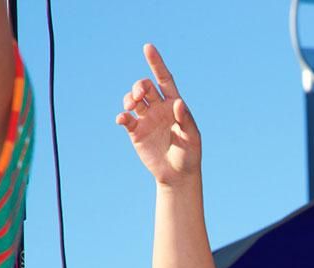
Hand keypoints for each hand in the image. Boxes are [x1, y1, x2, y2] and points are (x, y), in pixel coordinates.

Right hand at [116, 44, 200, 185]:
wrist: (178, 174)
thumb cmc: (190, 154)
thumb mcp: (192, 138)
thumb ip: (185, 120)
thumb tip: (178, 103)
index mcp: (174, 105)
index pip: (164, 79)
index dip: (156, 63)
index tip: (148, 47)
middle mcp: (158, 108)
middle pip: (145, 87)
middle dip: (139, 87)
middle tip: (139, 96)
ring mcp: (146, 119)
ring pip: (133, 99)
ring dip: (129, 98)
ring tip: (131, 106)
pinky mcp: (136, 132)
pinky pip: (126, 119)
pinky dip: (121, 116)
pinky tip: (122, 119)